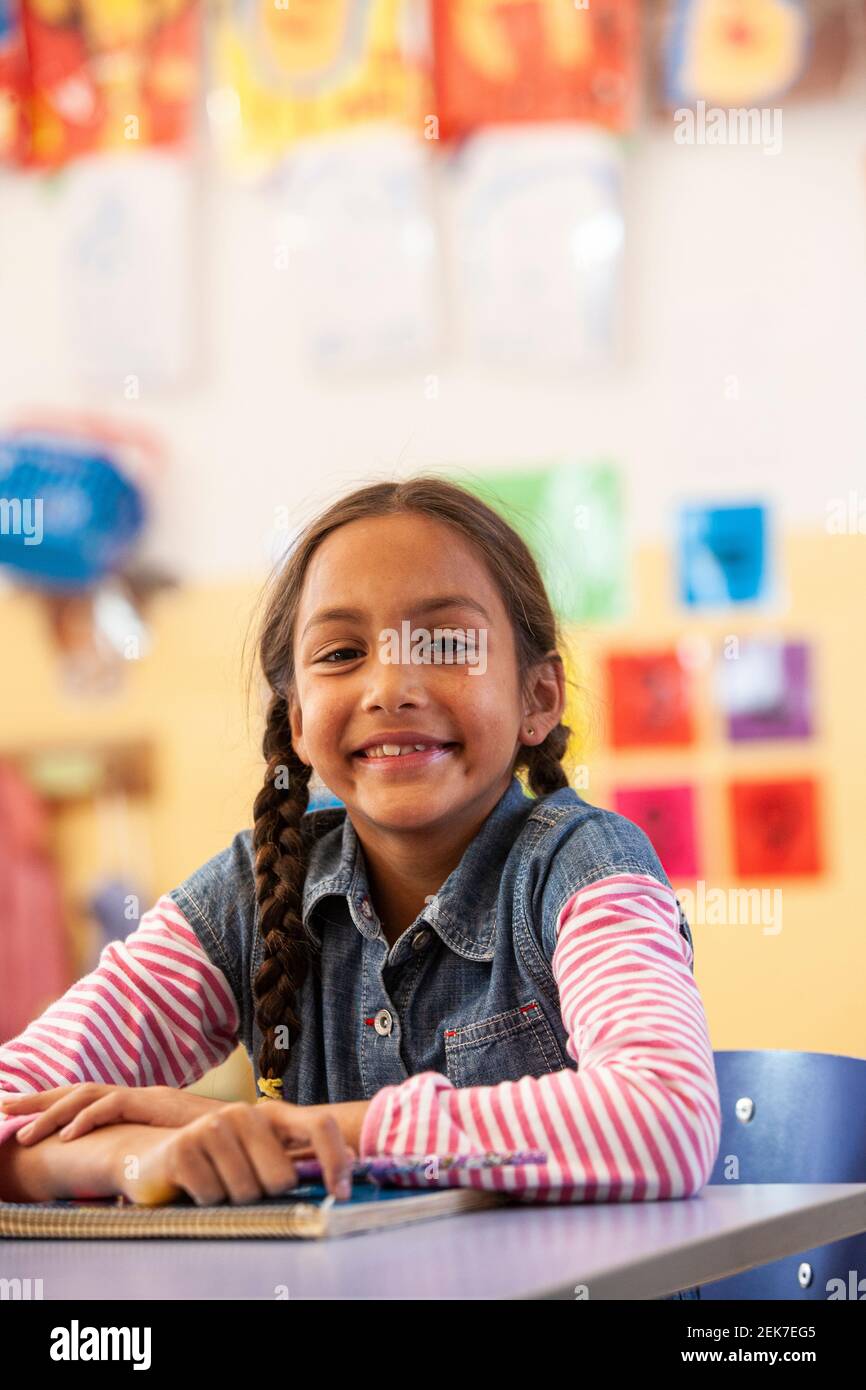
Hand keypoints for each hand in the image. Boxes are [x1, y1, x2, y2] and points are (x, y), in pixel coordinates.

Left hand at [2, 1084, 232, 1145]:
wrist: (252, 1128)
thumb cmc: (214, 1143)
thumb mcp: (169, 1148)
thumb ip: (146, 1152)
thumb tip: (124, 1175)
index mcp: (135, 1103)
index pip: (85, 1098)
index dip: (52, 1106)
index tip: (20, 1115)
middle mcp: (136, 1094)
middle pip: (77, 1090)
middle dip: (37, 1100)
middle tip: (2, 1109)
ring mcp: (145, 1095)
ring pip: (87, 1093)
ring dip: (52, 1111)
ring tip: (23, 1132)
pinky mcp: (155, 1101)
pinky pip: (114, 1103)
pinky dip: (87, 1117)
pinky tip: (67, 1135)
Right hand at [116, 1102, 356, 1205]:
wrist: (155, 1158)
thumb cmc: (219, 1163)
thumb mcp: (262, 1158)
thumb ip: (303, 1157)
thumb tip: (355, 1160)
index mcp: (271, 1114)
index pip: (319, 1126)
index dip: (336, 1160)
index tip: (343, 1193)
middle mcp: (244, 1113)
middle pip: (282, 1177)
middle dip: (267, 1195)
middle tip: (245, 1187)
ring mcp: (213, 1127)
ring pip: (247, 1191)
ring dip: (233, 1201)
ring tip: (218, 1186)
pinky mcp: (184, 1147)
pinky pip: (213, 1196)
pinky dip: (207, 1202)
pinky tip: (195, 1187)